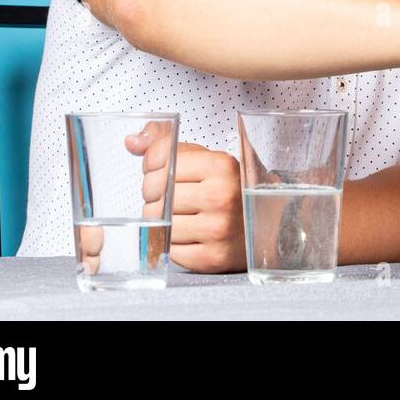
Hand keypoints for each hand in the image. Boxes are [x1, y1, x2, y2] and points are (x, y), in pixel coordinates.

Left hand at [125, 126, 245, 273]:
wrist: (268, 225)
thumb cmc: (233, 190)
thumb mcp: (209, 159)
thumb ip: (169, 145)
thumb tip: (132, 142)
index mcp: (221, 165)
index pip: (160, 159)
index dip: (152, 164)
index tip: (160, 168)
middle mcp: (221, 196)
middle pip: (155, 191)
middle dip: (154, 192)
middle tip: (170, 193)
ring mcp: (217, 229)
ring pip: (158, 220)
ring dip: (161, 217)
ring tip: (179, 213)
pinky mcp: (211, 257)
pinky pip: (167, 248)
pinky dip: (170, 240)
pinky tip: (186, 232)